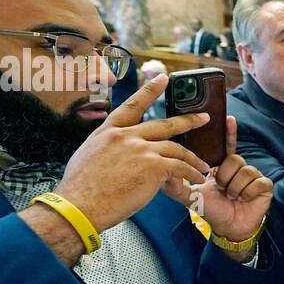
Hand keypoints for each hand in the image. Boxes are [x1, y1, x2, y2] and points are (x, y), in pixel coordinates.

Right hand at [55, 74, 211, 233]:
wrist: (78, 205)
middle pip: (164, 124)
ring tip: (204, 165)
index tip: (163, 78)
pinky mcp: (152, 167)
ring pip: (176, 148)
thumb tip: (117, 152)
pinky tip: (197, 179)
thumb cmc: (80, 189)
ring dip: (194, 158)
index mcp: (108, 131)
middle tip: (204, 117)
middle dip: (188, 120)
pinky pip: (180, 167)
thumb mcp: (87, 156)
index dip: (150, 90)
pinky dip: (191, 173)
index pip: (132, 105)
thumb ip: (108, 148)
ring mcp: (140, 149)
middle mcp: (125, 136)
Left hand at [162, 115, 271, 257]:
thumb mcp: (191, 197)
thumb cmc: (212, 210)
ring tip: (232, 197)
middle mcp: (238, 168)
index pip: (226, 145)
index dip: (228, 132)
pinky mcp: (264, 185)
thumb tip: (162, 174)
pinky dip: (247, 193)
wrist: (229, 228)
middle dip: (225, 176)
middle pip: (233, 159)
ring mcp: (252, 176)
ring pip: (244, 171)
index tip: (228, 118)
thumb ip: (176, 185)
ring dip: (235, 188)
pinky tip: (244, 199)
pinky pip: (255, 182)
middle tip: (222, 189)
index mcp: (222, 166)